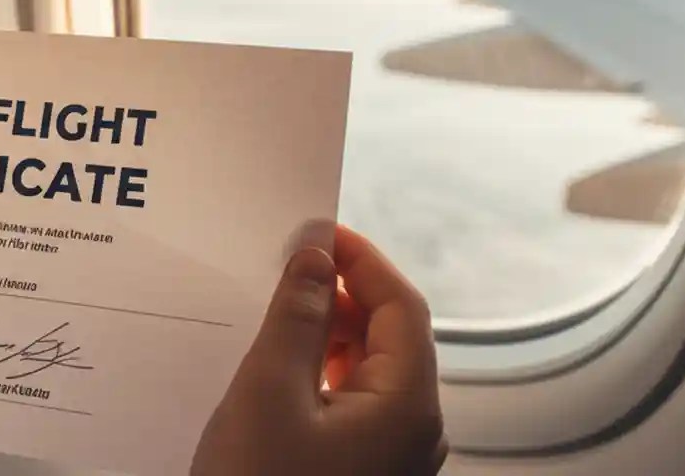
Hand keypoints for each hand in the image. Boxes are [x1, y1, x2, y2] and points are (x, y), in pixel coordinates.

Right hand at [192, 224, 446, 474]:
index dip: (361, 259)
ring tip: (278, 318)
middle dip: (342, 295)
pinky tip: (283, 369)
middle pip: (390, 336)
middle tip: (286, 270)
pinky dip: (323, 372)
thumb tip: (317, 257)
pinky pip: (353, 401)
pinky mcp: (364, 468)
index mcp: (409, 407)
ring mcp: (393, 454)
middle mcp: (415, 431)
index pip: (402, 306)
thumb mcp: (269, 391)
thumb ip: (298, 316)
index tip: (316, 233)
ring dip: (329, 335)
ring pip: (370, 369)